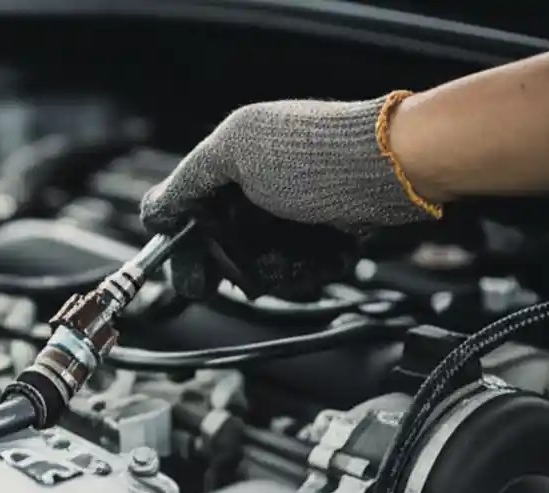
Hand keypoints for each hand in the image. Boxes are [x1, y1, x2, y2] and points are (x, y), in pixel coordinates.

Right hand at [142, 94, 439, 297]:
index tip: (190, 281)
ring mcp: (291, 207)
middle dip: (235, 265)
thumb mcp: (236, 155)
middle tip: (244, 275)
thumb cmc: (319, 156)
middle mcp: (259, 181)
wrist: (396, 170)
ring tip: (296, 260)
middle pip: (224, 244)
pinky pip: (298, 264)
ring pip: (261, 260)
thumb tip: (152, 210)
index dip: (183, 250)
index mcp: (232, 156)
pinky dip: (308, 269)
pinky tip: (322, 259)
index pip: (188, 212)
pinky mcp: (322, 229)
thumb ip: (187, 181)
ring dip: (275, 270)